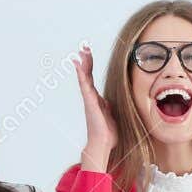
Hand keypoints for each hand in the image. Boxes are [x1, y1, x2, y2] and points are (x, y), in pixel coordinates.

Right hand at [75, 43, 115, 171]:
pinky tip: (79, 67)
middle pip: (87, 75)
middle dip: (86, 61)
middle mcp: (91, 98)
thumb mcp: (111, 115)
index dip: (90, 66)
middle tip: (84, 47)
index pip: (92, 79)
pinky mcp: (91, 103)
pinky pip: (85, 87)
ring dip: (83, 65)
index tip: (88, 54)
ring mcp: (90, 100)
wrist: (104, 143)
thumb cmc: (107, 133)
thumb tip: (108, 101)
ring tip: (81, 53)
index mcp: (96, 99)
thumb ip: (108, 107)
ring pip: (85, 79)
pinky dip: (82, 76)